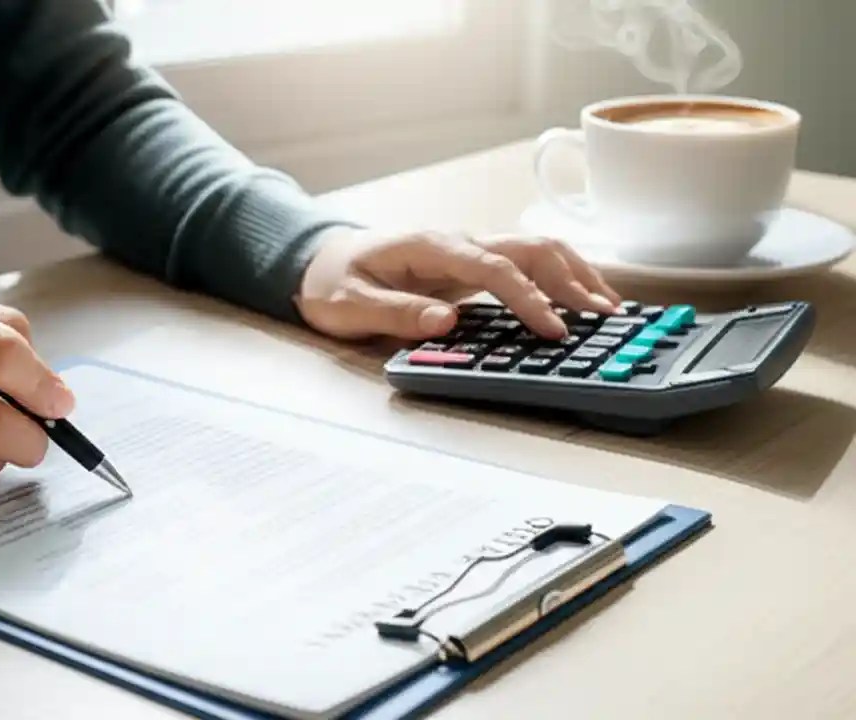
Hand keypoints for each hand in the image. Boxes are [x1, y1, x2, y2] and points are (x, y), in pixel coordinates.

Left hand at [295, 228, 621, 340]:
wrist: (319, 262)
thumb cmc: (333, 282)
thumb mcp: (350, 304)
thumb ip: (397, 312)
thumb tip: (446, 323)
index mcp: (431, 247)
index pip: (494, 268)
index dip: (528, 298)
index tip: (553, 329)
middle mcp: (457, 243)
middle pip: (529, 249)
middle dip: (571, 280)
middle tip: (603, 317)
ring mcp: (467, 251)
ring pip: (535, 251)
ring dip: (574, 274)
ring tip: (608, 309)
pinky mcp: (471, 266)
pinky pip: (525, 265)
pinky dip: (559, 278)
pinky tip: (580, 299)